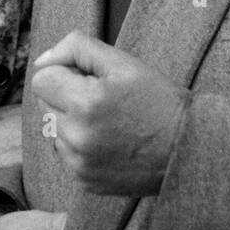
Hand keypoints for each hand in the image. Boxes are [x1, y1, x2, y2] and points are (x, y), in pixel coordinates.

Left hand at [32, 30, 187, 195]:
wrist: (188, 149)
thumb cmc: (158, 100)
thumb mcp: (123, 62)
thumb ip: (78, 48)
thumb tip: (42, 60)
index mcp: (85, 102)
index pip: (42, 79)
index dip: (64, 73)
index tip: (88, 78)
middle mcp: (77, 137)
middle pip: (45, 104)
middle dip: (66, 96)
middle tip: (102, 98)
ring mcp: (79, 164)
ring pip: (53, 131)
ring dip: (71, 122)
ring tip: (107, 121)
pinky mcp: (84, 181)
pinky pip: (66, 155)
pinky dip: (80, 146)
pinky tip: (108, 142)